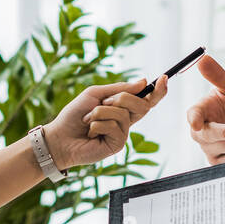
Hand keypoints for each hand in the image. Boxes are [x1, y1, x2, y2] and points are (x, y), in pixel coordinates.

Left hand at [43, 76, 168, 170]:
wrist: (59, 136)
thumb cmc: (75, 115)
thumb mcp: (96, 94)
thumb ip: (120, 89)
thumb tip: (144, 82)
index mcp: (124, 108)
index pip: (146, 100)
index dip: (158, 91)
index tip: (165, 79)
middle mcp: (127, 121)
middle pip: (140, 104)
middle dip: (120, 98)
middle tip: (102, 102)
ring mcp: (123, 134)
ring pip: (123, 114)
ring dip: (100, 112)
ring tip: (89, 120)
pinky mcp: (117, 145)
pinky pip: (113, 126)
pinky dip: (97, 124)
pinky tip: (90, 132)